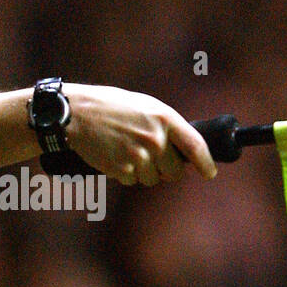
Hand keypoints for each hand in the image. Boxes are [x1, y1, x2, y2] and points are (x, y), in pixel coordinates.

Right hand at [61, 83, 217, 185]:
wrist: (77, 114)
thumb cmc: (109, 107)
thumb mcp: (144, 106)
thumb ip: (164, 125)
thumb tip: (180, 149)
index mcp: (164, 118)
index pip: (195, 145)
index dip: (205, 162)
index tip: (209, 172)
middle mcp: (156, 138)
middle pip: (174, 172)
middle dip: (164, 170)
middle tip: (149, 157)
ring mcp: (139, 156)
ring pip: (152, 179)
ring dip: (141, 171)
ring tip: (124, 150)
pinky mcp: (122, 169)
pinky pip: (131, 181)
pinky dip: (123, 173)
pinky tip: (113, 155)